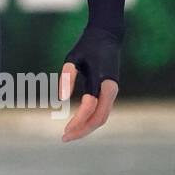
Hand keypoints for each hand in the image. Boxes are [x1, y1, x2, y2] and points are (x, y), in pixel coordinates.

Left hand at [58, 25, 119, 142]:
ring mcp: (112, 91)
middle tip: (64, 138)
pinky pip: (103, 111)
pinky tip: (78, 124)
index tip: (64, 130)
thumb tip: (61, 98)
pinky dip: (91, 120)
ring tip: (69, 134)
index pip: (90, 106)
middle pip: (100, 118)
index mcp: (101, 80)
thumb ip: (67, 76)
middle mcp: (110, 88)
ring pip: (103, 117)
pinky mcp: (110, 91)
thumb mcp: (72, 57)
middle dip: (83, 130)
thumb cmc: (87, 46)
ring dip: (87, 128)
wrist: (108, 36)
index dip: (77, 120)